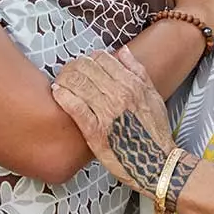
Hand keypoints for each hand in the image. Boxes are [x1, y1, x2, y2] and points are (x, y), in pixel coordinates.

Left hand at [51, 48, 196, 207]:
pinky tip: (57, 93)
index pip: (103, 59)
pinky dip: (64, 97)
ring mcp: (107, 113)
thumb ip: (138, 72)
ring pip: (78, 84)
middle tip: (67, 72)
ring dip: (65, 79)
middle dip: (73, 66)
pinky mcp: (95, 132)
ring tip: (60, 82)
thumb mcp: (154, 96)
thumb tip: (122, 52)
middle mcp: (120, 95)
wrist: (156, 162)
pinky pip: (76, 108)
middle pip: (87, 69)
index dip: (89, 58)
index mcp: (133, 85)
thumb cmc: (155, 130)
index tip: (83, 63)